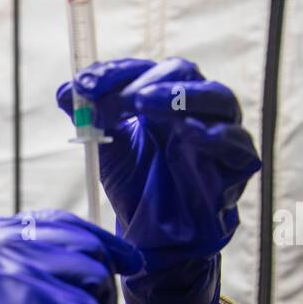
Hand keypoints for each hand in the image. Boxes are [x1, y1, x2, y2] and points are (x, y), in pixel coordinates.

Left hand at [56, 57, 260, 303]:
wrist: (156, 233)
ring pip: (217, 98)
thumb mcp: (108, 148)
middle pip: (183, 73)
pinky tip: (189, 133)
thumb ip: (90, 118)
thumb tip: (64, 91)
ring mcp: (221, 129)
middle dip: (148, 82)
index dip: (116, 73)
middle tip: (120, 99)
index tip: (85, 86)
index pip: (146, 70)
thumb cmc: (137, 183)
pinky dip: (215, 134)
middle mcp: (195, 106)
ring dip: (182, 96)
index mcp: (164, 96)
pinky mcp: (238, 162)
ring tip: (147, 103)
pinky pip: (236, 142)